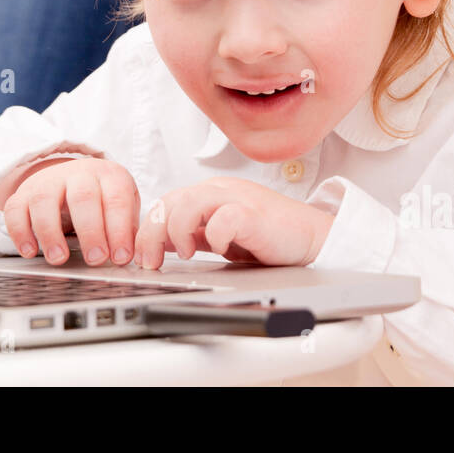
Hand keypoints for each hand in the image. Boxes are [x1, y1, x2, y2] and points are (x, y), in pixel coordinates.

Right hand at [0, 157, 140, 267]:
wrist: (73, 177)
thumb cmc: (103, 199)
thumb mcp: (123, 206)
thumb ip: (127, 229)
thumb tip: (132, 257)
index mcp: (109, 175)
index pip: (116, 199)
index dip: (119, 230)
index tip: (120, 257)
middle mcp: (78, 174)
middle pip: (83, 197)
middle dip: (90, 231)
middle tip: (95, 259)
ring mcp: (48, 181)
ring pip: (45, 201)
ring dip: (51, 233)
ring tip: (59, 258)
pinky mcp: (24, 193)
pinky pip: (16, 209)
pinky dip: (20, 231)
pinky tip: (30, 251)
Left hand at [132, 176, 334, 269]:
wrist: (310, 238)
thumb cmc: (269, 237)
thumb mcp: (221, 235)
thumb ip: (194, 234)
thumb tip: (160, 243)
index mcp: (208, 194)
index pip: (164, 203)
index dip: (147, 230)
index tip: (142, 256)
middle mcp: (219, 191)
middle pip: (168, 202)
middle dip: (152, 234)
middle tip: (151, 261)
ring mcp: (236, 198)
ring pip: (187, 204)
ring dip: (178, 231)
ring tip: (186, 253)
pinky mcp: (252, 213)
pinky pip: (222, 218)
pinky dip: (214, 235)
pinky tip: (221, 249)